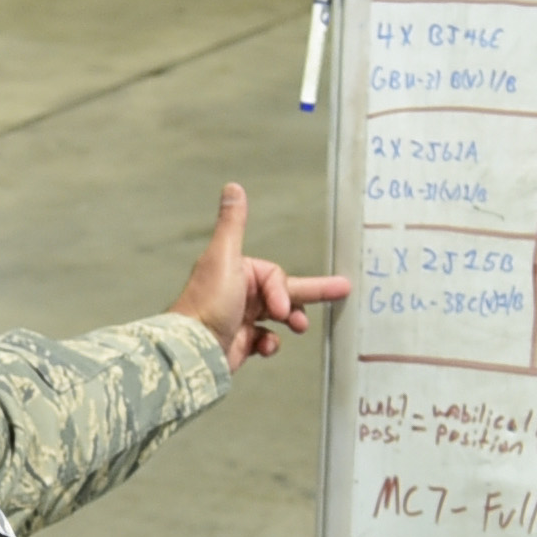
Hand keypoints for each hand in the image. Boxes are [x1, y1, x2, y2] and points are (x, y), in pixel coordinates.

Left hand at [169, 182, 349, 371]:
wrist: (195, 349)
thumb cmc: (208, 304)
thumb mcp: (224, 256)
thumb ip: (234, 223)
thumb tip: (233, 187)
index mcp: (237, 271)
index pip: (275, 276)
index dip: (282, 291)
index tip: (281, 308)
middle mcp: (239, 293)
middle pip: (284, 292)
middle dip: (311, 294)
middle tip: (341, 291)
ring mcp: (241, 318)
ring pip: (279, 316)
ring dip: (291, 321)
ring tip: (300, 328)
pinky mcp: (241, 342)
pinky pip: (266, 339)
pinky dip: (271, 343)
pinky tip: (266, 347)